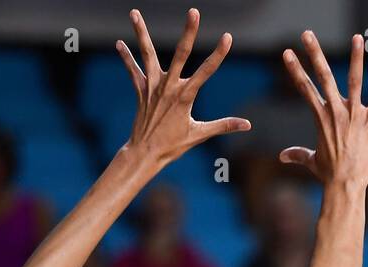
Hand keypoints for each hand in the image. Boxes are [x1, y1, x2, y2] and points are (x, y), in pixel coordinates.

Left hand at [116, 8, 250, 166]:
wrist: (145, 152)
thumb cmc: (174, 145)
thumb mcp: (201, 135)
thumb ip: (224, 125)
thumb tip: (248, 124)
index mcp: (186, 96)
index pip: (207, 70)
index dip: (219, 53)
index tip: (227, 37)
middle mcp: (169, 86)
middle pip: (180, 53)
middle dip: (189, 32)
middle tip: (194, 11)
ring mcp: (153, 86)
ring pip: (147, 54)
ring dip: (141, 33)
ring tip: (134, 12)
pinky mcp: (141, 90)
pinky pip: (133, 70)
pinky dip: (126, 57)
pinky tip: (119, 43)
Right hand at [279, 31, 367, 185]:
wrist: (346, 184)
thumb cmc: (329, 174)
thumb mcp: (312, 161)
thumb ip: (298, 154)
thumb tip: (282, 157)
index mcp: (320, 117)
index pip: (304, 88)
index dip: (295, 69)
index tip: (287, 53)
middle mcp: (335, 112)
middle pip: (323, 77)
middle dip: (314, 54)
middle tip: (306, 34)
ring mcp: (354, 116)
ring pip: (354, 80)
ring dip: (356, 58)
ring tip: (357, 37)